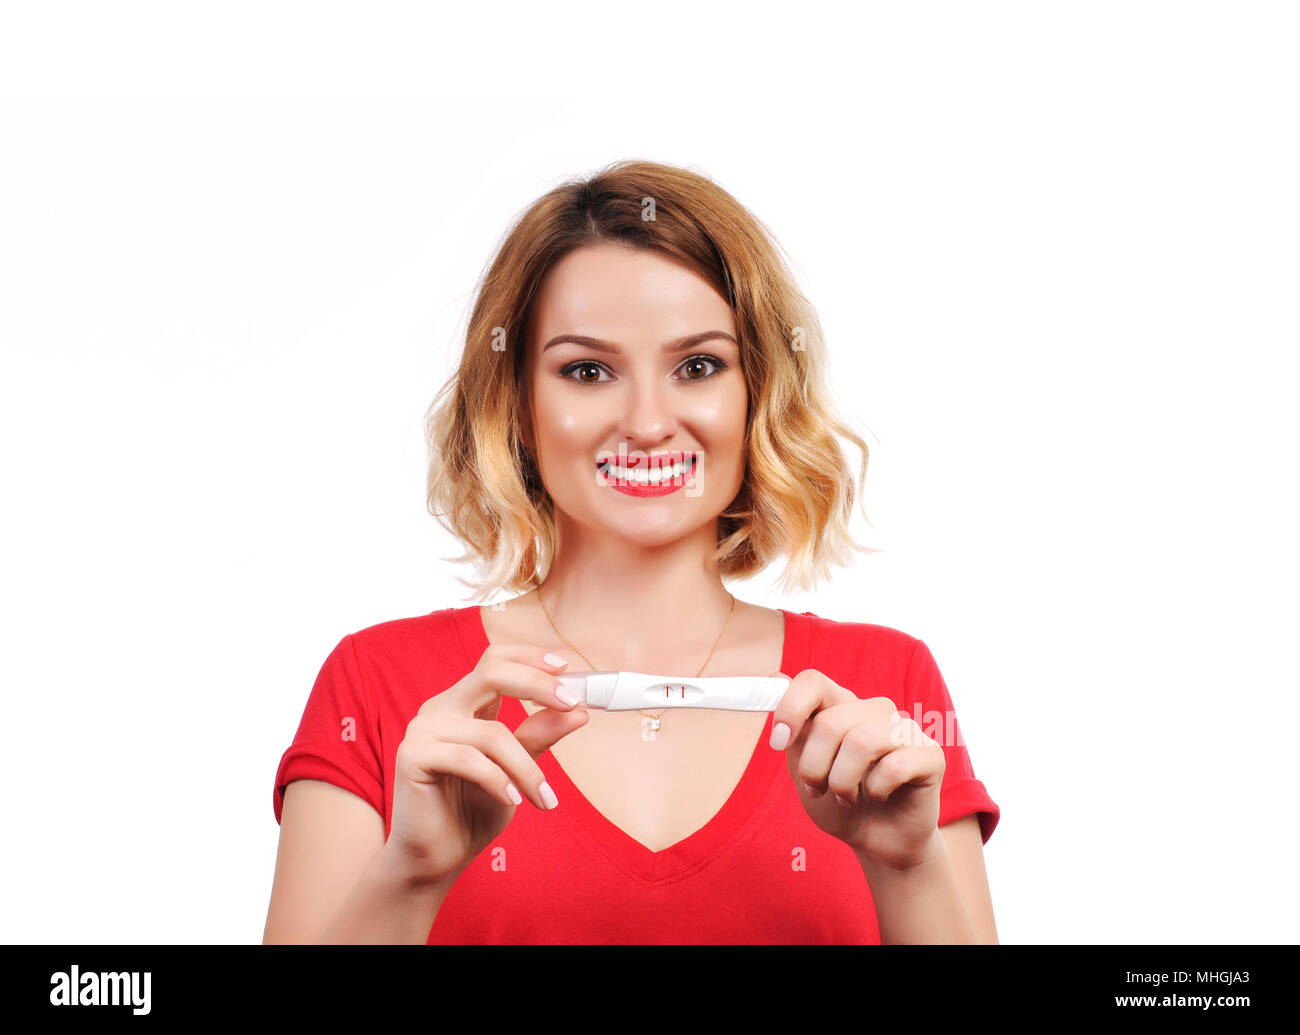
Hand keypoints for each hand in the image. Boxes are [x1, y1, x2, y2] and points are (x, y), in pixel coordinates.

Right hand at [384, 643, 588, 887]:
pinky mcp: (411, 755)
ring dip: (527, 768)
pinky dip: (498, 780)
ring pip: (491, 732)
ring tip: (545, 798)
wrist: (436, 858)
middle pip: (490, 672)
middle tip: (572, 705)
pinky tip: (512, 800)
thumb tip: (578, 712)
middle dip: (537, 684)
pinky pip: (469, 759)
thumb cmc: (473, 811)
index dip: (530, 657)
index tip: (566, 668)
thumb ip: (538, 737)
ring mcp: (423, 729)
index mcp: (464, 704)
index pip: (495, 660)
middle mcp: (441, 708)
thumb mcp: (517, 770)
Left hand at [767, 668, 944, 868]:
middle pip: (830, 722)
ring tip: (847, 798)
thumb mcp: (804, 767)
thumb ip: (793, 727)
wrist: (876, 842)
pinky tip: (880, 797)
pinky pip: (894, 766)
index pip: (813, 681)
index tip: (778, 742)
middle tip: (818, 789)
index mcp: (842, 705)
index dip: (790, 709)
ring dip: (843, 782)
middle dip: (814, 767)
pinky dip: (877, 790)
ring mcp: (905, 728)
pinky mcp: (930, 754)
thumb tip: (776, 676)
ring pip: (860, 742)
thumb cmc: (840, 802)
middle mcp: (874, 709)